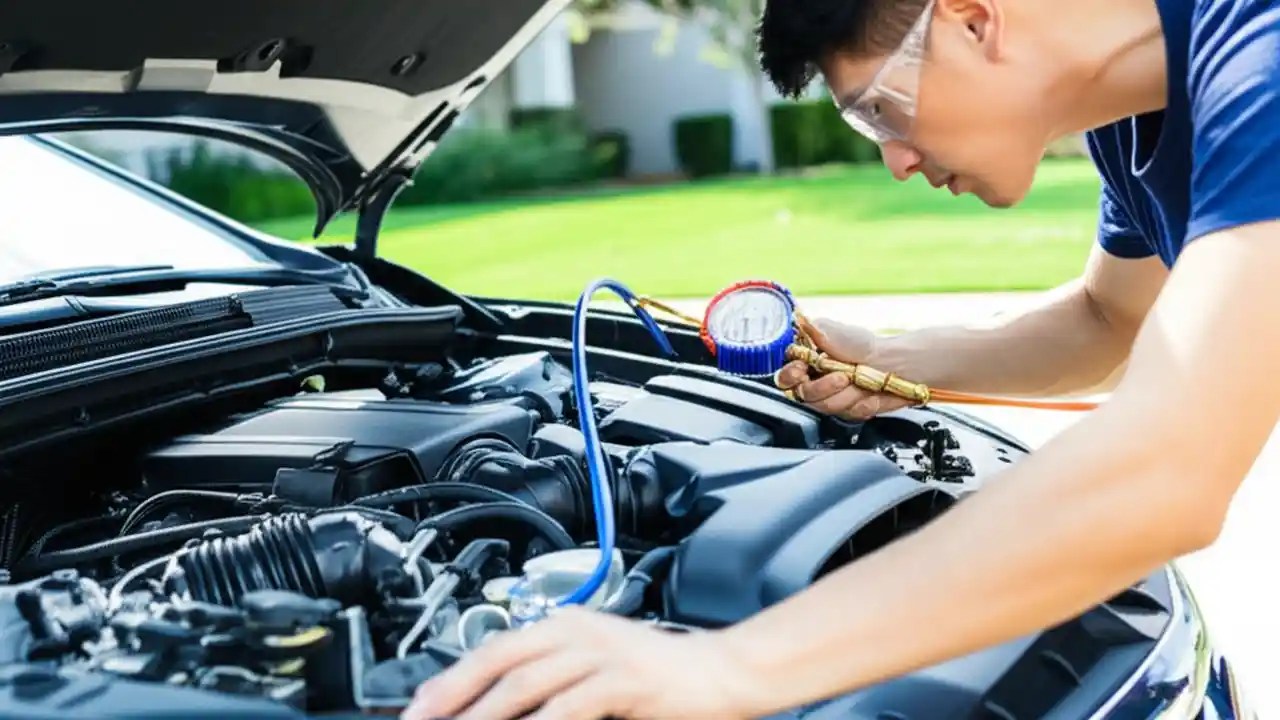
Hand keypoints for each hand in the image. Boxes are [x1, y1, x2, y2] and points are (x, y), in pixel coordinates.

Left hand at [400, 608, 760, 719]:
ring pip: (525, 684)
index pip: (495, 648)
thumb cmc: (665, 678)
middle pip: (500, 662)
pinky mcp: (623, 678)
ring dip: (485, 714)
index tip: (421, 706)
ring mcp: (600, 652)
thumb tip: (504, 706)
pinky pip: (569, 705)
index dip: (453, 679)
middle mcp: (578, 631)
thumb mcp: (600, 671)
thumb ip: (555, 684)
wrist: (726, 670)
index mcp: (567, 624)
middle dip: (455, 698)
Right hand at [774, 317, 913, 420]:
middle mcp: (815, 381)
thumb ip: (817, 331)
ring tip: (860, 380)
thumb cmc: (867, 346)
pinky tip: (870, 393)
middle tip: (842, 376)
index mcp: (807, 361)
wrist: (897, 364)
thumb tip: (800, 320)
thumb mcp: (841, 334)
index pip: (785, 376)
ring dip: (846, 394)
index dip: (791, 376)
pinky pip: (847, 415)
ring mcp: (831, 398)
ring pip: (825, 407)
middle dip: (822, 387)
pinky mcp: (847, 411)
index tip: (801, 371)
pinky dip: (862, 404)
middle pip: (802, 395)